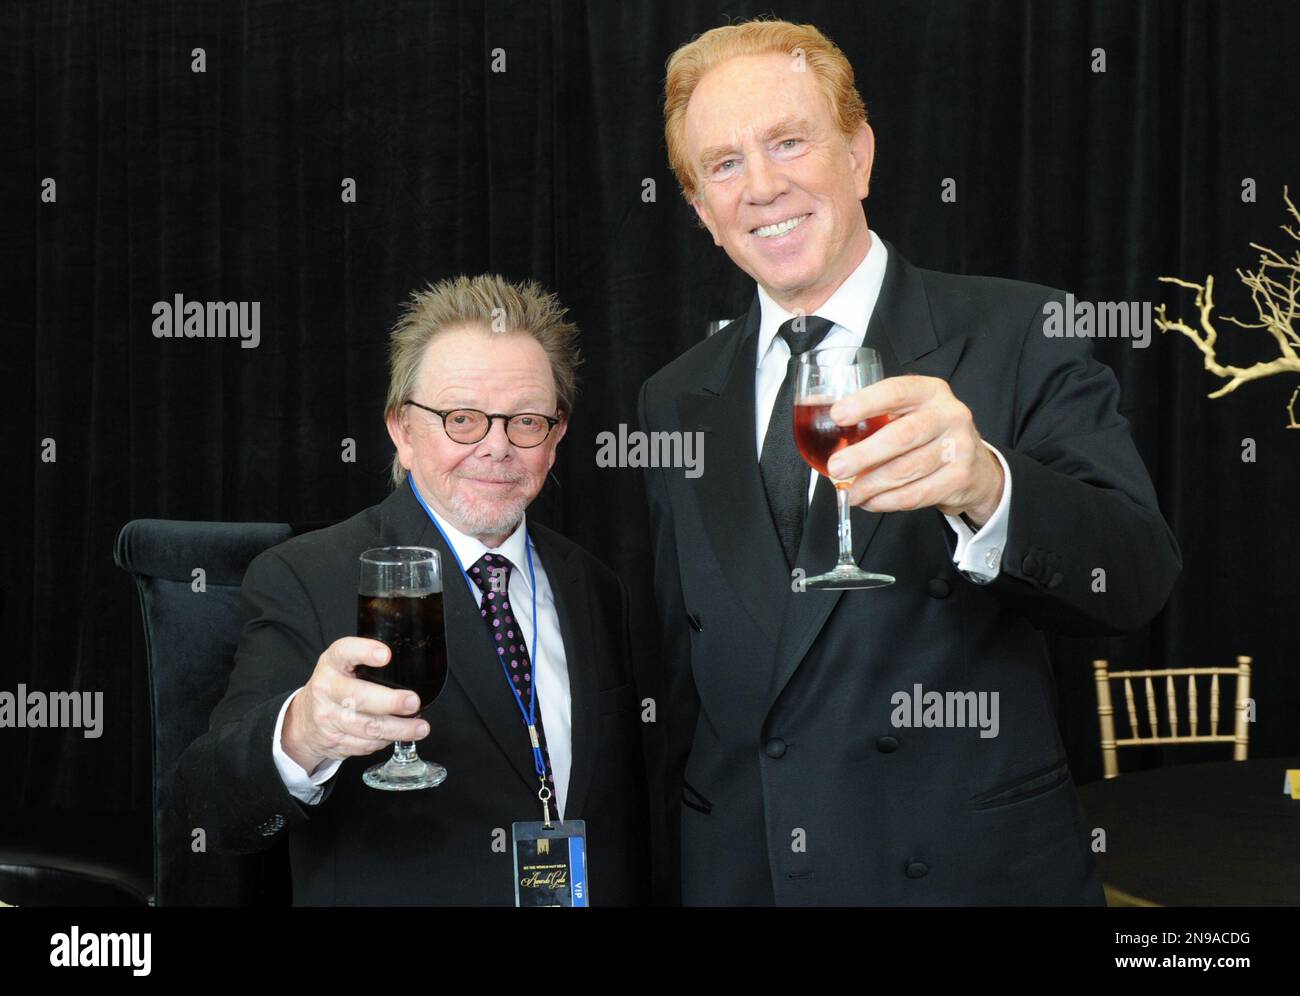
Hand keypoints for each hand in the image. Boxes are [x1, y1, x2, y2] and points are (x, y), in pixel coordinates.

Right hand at [281, 637, 430, 774]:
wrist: (304, 721)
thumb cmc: (334, 687)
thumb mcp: (342, 664)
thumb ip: (366, 659)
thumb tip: (409, 662)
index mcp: (331, 664)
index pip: (344, 652)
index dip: (364, 652)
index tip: (385, 655)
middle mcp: (326, 689)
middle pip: (359, 697)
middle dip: (391, 702)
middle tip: (413, 702)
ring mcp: (329, 718)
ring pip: (367, 727)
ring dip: (397, 729)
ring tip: (419, 728)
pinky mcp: (335, 741)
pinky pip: (366, 744)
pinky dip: (384, 741)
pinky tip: (396, 735)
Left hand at [824, 374, 1003, 524]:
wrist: (975, 465)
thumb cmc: (928, 435)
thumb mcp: (908, 413)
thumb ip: (874, 416)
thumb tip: (823, 425)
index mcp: (930, 391)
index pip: (896, 391)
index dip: (865, 403)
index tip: (837, 415)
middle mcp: (949, 414)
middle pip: (902, 435)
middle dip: (864, 455)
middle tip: (836, 467)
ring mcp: (960, 446)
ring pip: (907, 470)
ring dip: (872, 485)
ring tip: (851, 492)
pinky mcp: (960, 477)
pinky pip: (916, 494)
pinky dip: (887, 501)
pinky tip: (871, 501)